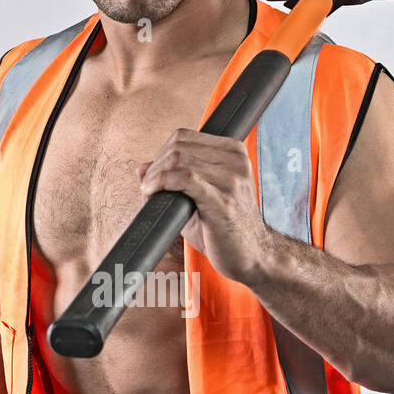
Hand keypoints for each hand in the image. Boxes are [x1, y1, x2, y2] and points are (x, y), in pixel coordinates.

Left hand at [136, 128, 268, 284]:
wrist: (252, 256)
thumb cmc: (225, 229)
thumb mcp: (199, 197)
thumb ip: (173, 179)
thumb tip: (141, 168)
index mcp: (234, 153)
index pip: (185, 136)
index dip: (161, 152)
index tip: (153, 173)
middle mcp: (236, 162)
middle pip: (179, 146)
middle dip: (156, 164)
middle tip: (147, 185)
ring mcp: (231, 180)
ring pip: (179, 159)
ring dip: (155, 175)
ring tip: (149, 191)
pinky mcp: (222, 200)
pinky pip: (184, 178)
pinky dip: (162, 182)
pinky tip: (152, 192)